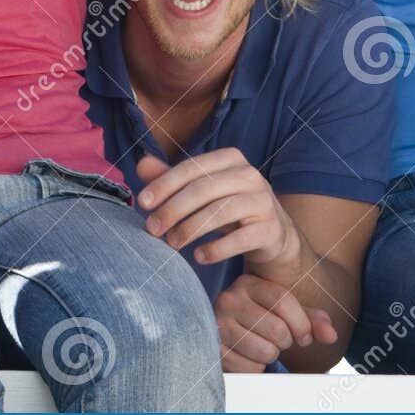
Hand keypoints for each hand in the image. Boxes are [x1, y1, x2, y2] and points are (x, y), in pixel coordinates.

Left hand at [135, 149, 303, 268]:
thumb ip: (173, 178)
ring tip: (171, 243)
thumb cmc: (229, 207)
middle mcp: (249, 175)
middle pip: (203, 189)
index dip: (164, 184)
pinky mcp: (271, 228)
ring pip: (220, 212)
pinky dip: (216, 248)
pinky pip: (240, 238)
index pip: (191, 168)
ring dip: (190, 229)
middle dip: (172, 209)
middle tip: (151, 228)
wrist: (273, 234)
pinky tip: (198, 256)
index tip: (142, 203)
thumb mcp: (202, 191)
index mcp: (230, 158)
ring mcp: (263, 201)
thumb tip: (141, 164)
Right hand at [214, 273, 337, 372]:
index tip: (304, 336)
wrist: (232, 330)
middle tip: (278, 340)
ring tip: (262, 346)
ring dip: (271, 355)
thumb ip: (313, 320)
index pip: (283, 301)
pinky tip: (250, 356)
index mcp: (248, 284)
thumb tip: (331, 335)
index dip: (302, 324)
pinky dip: (256, 368)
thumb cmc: (265, 319)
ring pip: (266, 351)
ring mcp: (218, 325)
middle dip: (286, 342)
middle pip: (278, 330)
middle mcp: (228, 300)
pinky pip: (250, 368)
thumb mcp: (289, 311)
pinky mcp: (215, 350)